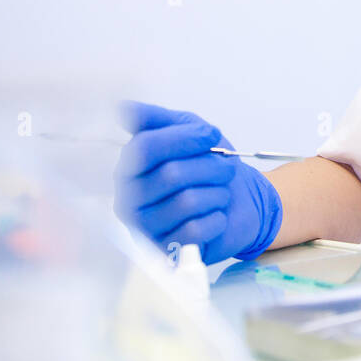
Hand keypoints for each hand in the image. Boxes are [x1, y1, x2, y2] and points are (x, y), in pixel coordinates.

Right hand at [115, 101, 282, 263]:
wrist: (237, 203)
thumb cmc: (206, 165)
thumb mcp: (185, 130)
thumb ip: (156, 119)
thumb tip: (123, 109)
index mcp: (129, 167)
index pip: (146, 148)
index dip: (183, 138)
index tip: (211, 135)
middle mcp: (128, 198)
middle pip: (171, 174)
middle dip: (209, 166)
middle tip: (226, 168)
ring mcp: (145, 228)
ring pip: (187, 201)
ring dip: (217, 192)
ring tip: (221, 192)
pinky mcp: (166, 251)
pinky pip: (197, 229)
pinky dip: (217, 218)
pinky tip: (216, 216)